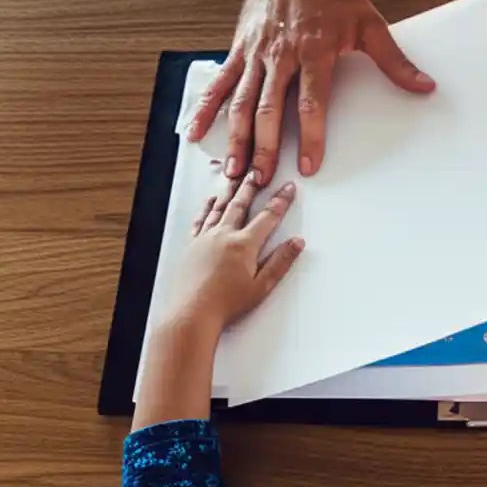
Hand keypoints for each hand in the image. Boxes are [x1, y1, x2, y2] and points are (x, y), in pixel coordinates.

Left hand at [169, 176, 304, 332]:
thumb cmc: (224, 304)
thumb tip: (296, 243)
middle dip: (252, 186)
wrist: (191, 314)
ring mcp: (204, 239)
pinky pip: (201, 219)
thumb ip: (280, 262)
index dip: (280, 201)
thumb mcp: (261, 286)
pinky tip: (210, 201)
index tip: (288, 188)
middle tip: (258, 171)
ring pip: (219, 207)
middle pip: (241, 204)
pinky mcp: (191, 246)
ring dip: (229, 190)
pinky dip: (207, 207)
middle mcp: (223, 236)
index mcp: (243, 245)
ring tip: (235, 177)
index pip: (268, 217)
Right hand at [186, 0, 435, 184]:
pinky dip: (206, 109)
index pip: (311, 102)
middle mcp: (280, 55)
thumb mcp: (370, 24)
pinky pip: (219, 83)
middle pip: (268, 108)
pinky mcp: (238, 49)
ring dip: (237, 138)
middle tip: (263, 180)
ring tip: (234, 169)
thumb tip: (425, 86)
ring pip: (240, 102)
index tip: (309, 166)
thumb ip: (395, 61)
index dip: (311, 136)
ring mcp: (255, 53)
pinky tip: (196, 132)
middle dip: (265, 147)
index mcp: (313, 51)